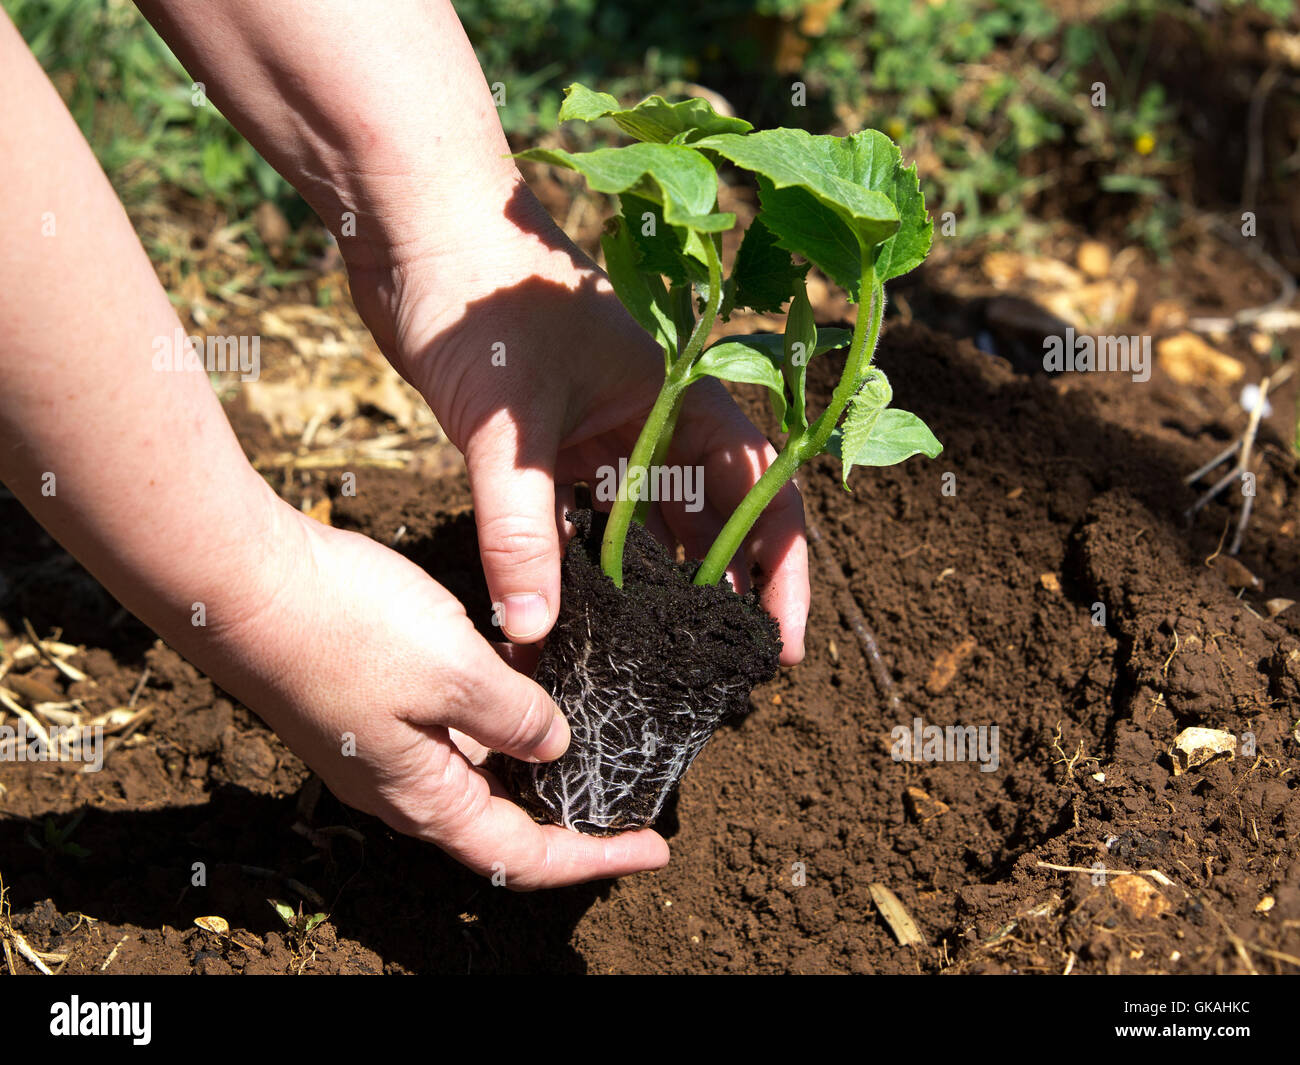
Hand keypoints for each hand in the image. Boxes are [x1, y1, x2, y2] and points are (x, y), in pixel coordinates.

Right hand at [194, 504, 670, 889]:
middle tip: (629, 794)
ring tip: (593, 733)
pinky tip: (527, 677)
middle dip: (568, 814)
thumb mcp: (456, 673)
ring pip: (478, 771)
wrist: (242, 582)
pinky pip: (451, 729)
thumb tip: (554, 745)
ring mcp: (381, 747)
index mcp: (425, 797)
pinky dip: (497, 714)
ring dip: (535, 758)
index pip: (524, 855)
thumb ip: (516, 716)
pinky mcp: (371, 705)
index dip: (594, 858)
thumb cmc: (346, 629)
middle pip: (502, 822)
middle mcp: (402, 786)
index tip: (653, 847)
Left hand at [343, 178, 810, 660]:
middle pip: (706, 518)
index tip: (781, 642)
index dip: (780, 569)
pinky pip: (572, 519)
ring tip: (651, 661)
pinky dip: (572, 567)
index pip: (760, 491)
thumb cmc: (482, 298)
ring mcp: (597, 431)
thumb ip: (521, 529)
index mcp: (682, 396)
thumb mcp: (510, 423)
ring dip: (645, 588)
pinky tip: (568, 618)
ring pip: (639, 525)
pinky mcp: (544, 443)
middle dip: (718, 593)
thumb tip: (534, 632)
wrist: (410, 223)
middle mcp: (651, 418)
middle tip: (717, 670)